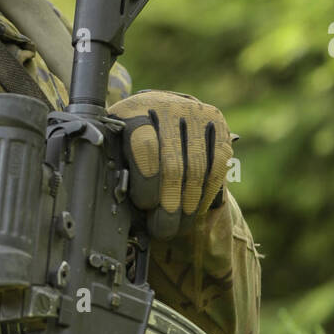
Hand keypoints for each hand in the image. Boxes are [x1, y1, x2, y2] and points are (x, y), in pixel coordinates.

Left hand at [108, 90, 232, 239]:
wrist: (158, 113)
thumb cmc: (129, 142)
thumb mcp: (116, 149)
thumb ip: (120, 171)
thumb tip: (129, 213)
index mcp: (132, 110)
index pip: (144, 145)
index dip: (147, 180)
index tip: (146, 205)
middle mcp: (165, 105)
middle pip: (173, 162)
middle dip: (169, 204)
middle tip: (163, 229)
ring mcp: (193, 111)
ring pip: (197, 167)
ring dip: (189, 204)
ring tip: (179, 226)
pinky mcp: (216, 120)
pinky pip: (217, 163)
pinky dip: (207, 190)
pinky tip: (196, 208)